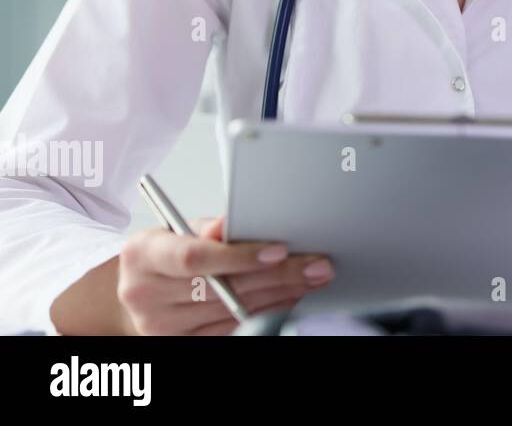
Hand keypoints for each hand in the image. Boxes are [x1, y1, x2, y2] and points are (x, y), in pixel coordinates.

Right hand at [116, 215, 333, 334]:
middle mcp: (145, 295)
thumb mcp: (179, 230)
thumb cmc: (167, 254)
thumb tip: (232, 221)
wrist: (139, 294)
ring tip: (311, 279)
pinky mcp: (180, 345)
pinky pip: (231, 330)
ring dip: (280, 295)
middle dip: (277, 275)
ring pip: (232, 312)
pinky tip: (289, 298)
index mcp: (143, 256)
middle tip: (317, 265)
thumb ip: (208, 227)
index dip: (240, 255)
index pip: (194, 257)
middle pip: (222, 288)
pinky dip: (266, 313)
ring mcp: (161, 327)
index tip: (279, 250)